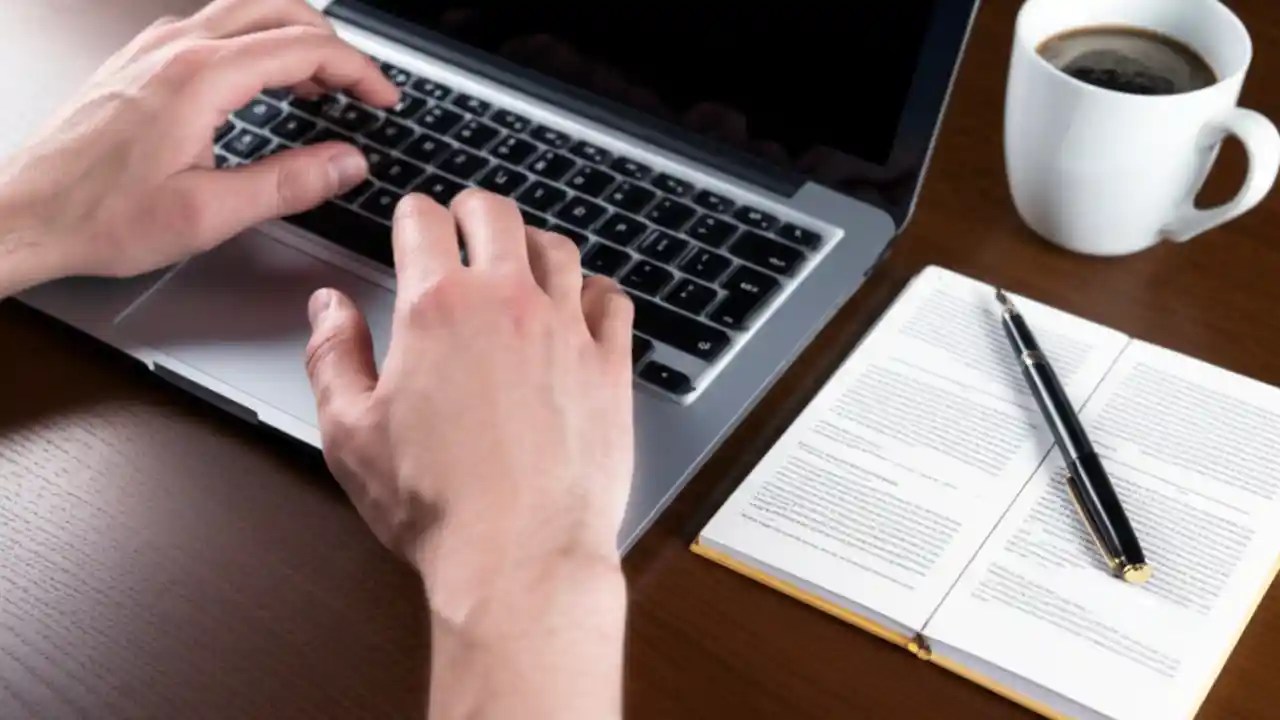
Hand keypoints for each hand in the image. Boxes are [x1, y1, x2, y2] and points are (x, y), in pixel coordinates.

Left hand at [0, 0, 397, 295]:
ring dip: (297, 37)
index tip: (383, 98)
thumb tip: (348, 162)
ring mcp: (155, 48)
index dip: (359, 71)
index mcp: (199, 78)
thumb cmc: (99, 216)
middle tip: (363, 89)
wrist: (25, 212)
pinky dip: (259, 41)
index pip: (305, 48)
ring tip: (324, 82)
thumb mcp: (209, 214)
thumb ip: (289, 183)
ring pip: (247, 10)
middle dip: (335, 47)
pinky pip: (216, 26)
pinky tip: (264, 80)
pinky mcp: (142, 60)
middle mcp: (177, 49)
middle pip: (281, 11)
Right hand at [304, 190, 634, 717]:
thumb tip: (328, 308)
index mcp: (436, 307)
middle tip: (465, 216)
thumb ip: (332, 356)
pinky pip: (612, 300)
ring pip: (559, 249)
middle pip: (497, 214)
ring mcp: (566, 330)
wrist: (518, 555)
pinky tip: (583, 303)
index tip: (412, 221)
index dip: (411, 213)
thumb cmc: (434, 504)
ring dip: (534, 243)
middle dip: (473, 207)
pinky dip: (594, 290)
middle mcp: (507, 302)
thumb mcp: (349, 432)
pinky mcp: (610, 366)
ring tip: (523, 255)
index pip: (422, 221)